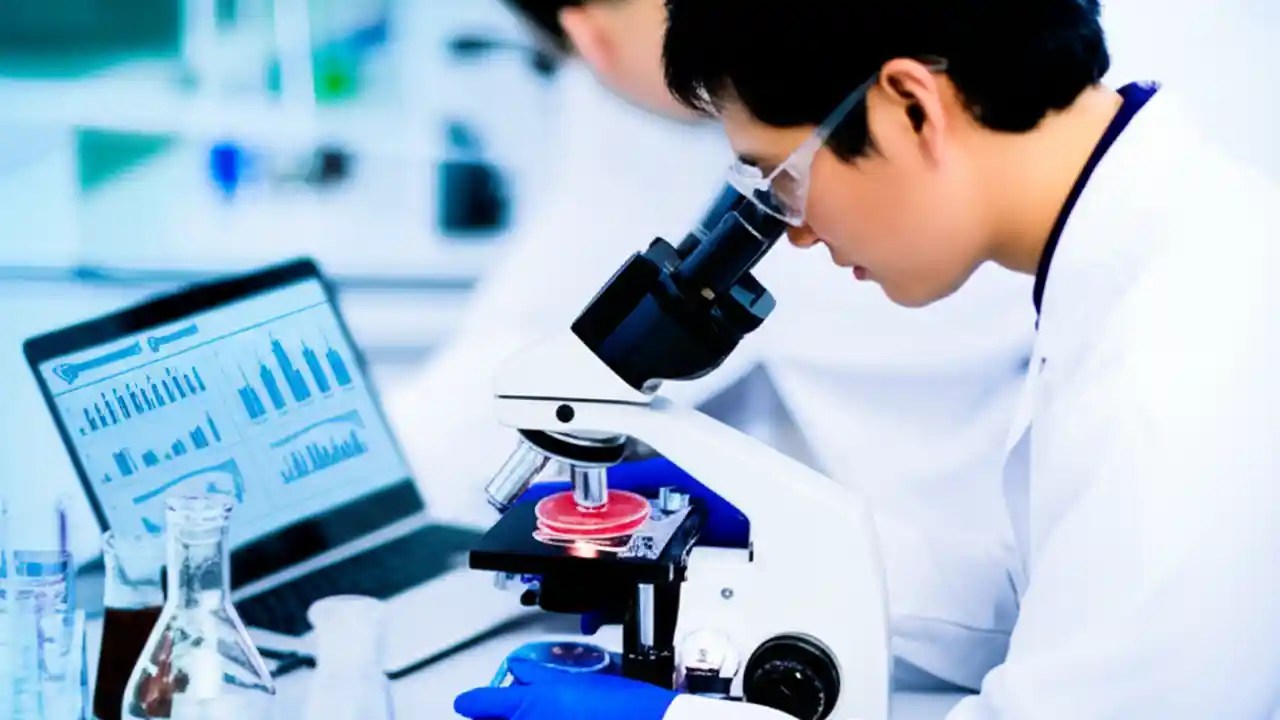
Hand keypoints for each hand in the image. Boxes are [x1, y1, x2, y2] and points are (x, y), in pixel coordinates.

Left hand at [454, 659, 677, 719]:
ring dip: (521, 718)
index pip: (479, 705)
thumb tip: (519, 670)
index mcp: (530, 705)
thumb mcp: (577, 681)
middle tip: (498, 710)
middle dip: (492, 716)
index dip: (472, 703)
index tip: (466, 702)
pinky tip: (560, 717)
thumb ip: (539, 677)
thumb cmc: (621, 707)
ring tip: (553, 711)